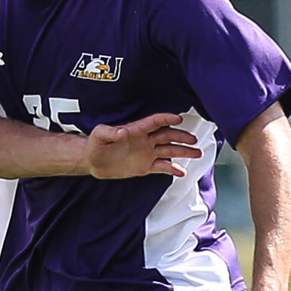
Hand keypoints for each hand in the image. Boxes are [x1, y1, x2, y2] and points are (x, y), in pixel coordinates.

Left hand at [84, 113, 201, 178]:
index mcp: (136, 130)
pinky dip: (173, 169)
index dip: (166, 119)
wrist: (92, 162)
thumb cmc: (95, 145)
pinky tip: (182, 172)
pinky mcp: (145, 166)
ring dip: (183, 151)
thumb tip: (121, 131)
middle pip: (167, 136)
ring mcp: (146, 153)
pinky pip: (162, 167)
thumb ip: (110, 132)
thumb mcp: (99, 135)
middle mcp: (145, 140)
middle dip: (181, 136)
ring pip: (169, 150)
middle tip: (193, 139)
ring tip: (197, 153)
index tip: (178, 118)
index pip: (154, 122)